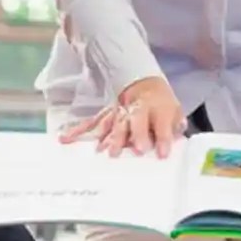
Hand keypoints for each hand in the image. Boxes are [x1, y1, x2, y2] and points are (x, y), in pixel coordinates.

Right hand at [59, 77, 184, 157]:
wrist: (145, 85)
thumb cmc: (161, 105)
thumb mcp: (175, 113)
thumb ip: (174, 128)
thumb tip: (173, 143)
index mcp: (158, 108)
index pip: (161, 123)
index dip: (163, 138)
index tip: (162, 154)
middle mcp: (137, 109)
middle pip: (133, 122)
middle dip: (131, 136)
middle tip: (130, 151)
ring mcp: (120, 112)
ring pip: (112, 124)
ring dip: (107, 137)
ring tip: (101, 152)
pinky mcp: (107, 115)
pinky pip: (92, 123)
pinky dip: (78, 131)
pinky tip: (65, 138)